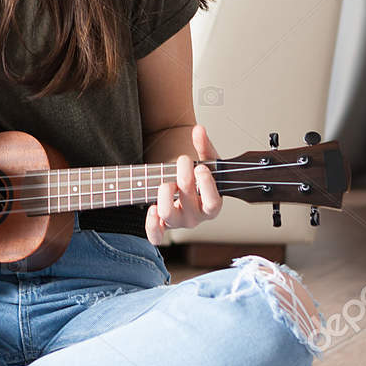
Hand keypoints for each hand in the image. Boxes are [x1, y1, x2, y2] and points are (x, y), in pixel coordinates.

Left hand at [145, 124, 222, 244]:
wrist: (185, 187)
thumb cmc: (198, 178)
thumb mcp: (205, 161)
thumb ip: (204, 146)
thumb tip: (199, 130)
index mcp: (212, 205)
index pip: (213, 202)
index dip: (207, 186)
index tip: (201, 168)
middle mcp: (196, 217)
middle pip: (189, 203)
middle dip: (184, 178)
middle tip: (183, 160)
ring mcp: (178, 222)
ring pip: (169, 216)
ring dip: (165, 195)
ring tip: (166, 182)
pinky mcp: (163, 226)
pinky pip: (156, 236)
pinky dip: (152, 224)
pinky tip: (152, 208)